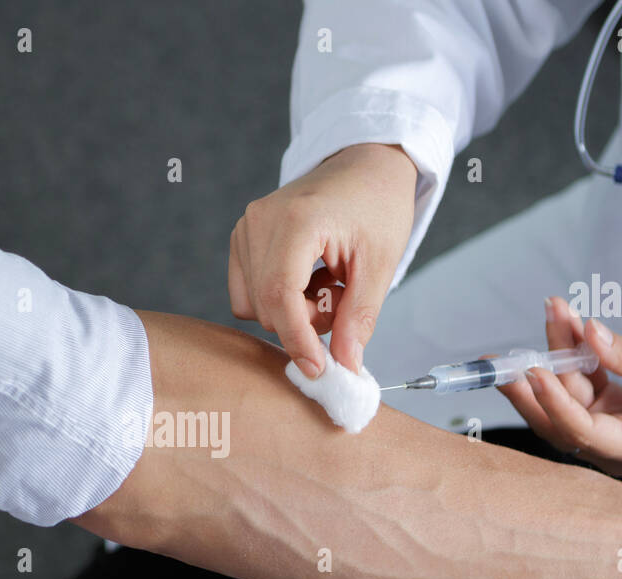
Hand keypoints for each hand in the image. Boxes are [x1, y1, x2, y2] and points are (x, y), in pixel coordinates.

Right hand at [228, 143, 417, 376]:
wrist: (365, 165)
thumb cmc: (377, 206)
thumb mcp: (380, 264)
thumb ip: (358, 318)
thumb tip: (344, 366)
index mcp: (297, 221)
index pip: (280, 296)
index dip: (297, 340)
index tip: (320, 370)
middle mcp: (260, 221)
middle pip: (266, 306)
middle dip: (304, 322)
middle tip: (340, 301)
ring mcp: (246, 227)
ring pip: (253, 304)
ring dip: (291, 312)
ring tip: (325, 285)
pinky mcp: (242, 236)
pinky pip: (246, 292)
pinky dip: (276, 299)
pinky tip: (306, 280)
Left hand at [497, 297, 621, 479]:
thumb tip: (588, 331)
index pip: (579, 429)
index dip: (553, 400)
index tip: (533, 370)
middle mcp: (610, 449)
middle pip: (556, 419)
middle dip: (529, 384)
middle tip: (498, 358)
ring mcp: (606, 435)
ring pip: (567, 398)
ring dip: (557, 357)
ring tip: (553, 312)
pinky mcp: (608, 420)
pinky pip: (582, 391)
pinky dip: (576, 361)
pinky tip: (570, 326)